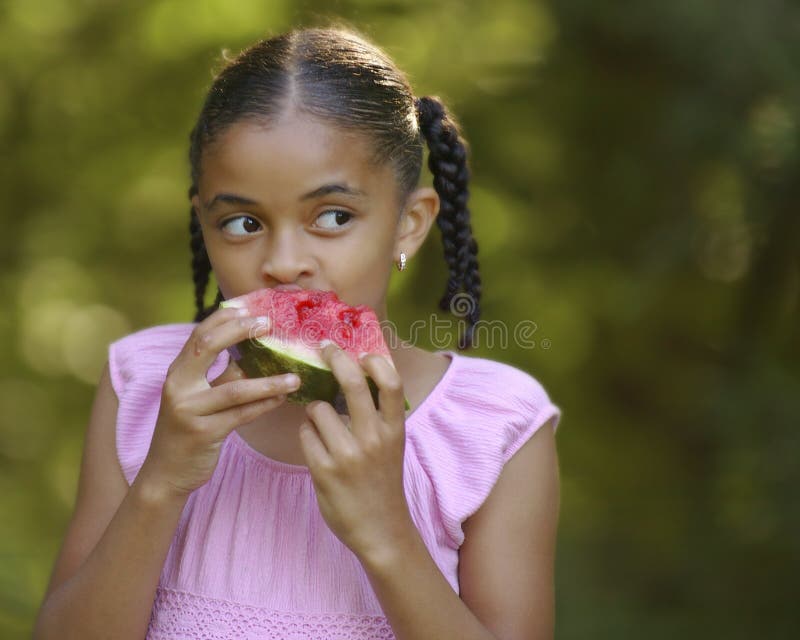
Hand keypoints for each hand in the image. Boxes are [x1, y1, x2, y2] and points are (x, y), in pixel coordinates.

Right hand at [137, 307, 300, 501]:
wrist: (165, 473)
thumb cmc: (187, 430)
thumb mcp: (197, 397)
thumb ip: (219, 375)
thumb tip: (257, 352)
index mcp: (177, 372)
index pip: (199, 333)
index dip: (226, 317)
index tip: (252, 305)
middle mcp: (179, 386)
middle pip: (208, 346)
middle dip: (240, 330)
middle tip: (270, 323)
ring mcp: (189, 410)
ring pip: (235, 387)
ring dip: (269, 380)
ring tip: (295, 376)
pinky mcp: (204, 433)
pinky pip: (242, 414)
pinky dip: (266, 405)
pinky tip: (284, 398)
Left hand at [298, 341, 414, 562]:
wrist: (381, 530)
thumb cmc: (383, 482)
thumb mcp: (392, 446)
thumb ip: (379, 417)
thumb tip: (356, 375)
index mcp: (394, 430)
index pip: (391, 383)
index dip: (376, 361)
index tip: (363, 352)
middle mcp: (373, 439)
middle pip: (352, 382)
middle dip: (335, 358)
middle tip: (325, 348)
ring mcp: (348, 455)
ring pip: (318, 409)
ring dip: (315, 412)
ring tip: (323, 427)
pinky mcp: (324, 470)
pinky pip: (305, 434)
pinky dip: (308, 435)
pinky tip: (317, 447)